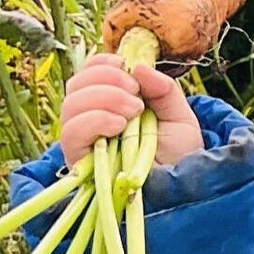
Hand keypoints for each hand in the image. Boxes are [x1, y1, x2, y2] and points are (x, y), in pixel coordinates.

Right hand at [60, 51, 205, 167]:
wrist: (182, 189)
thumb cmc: (179, 156)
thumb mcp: (178, 116)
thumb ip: (163, 89)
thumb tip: (139, 67)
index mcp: (109, 106)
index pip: (87, 76)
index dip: (100, 64)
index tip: (124, 64)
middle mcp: (91, 123)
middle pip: (74, 86)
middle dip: (105, 79)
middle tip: (135, 94)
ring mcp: (83, 143)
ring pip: (70, 106)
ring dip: (103, 98)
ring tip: (133, 110)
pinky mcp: (79, 163)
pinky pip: (71, 133)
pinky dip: (95, 120)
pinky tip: (119, 125)